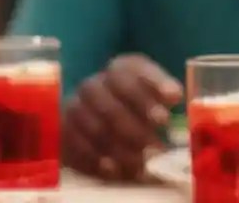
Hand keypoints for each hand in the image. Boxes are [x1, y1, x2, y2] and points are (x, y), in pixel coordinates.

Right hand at [63, 54, 182, 180]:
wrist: (95, 117)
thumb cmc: (134, 106)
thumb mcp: (151, 94)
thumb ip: (164, 93)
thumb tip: (175, 95)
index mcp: (119, 69)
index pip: (134, 71)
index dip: (154, 84)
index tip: (172, 103)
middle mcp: (94, 85)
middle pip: (111, 106)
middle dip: (136, 129)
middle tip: (157, 148)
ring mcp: (75, 107)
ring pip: (95, 129)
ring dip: (120, 149)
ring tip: (141, 164)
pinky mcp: (64, 131)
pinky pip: (77, 146)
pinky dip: (97, 159)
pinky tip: (114, 169)